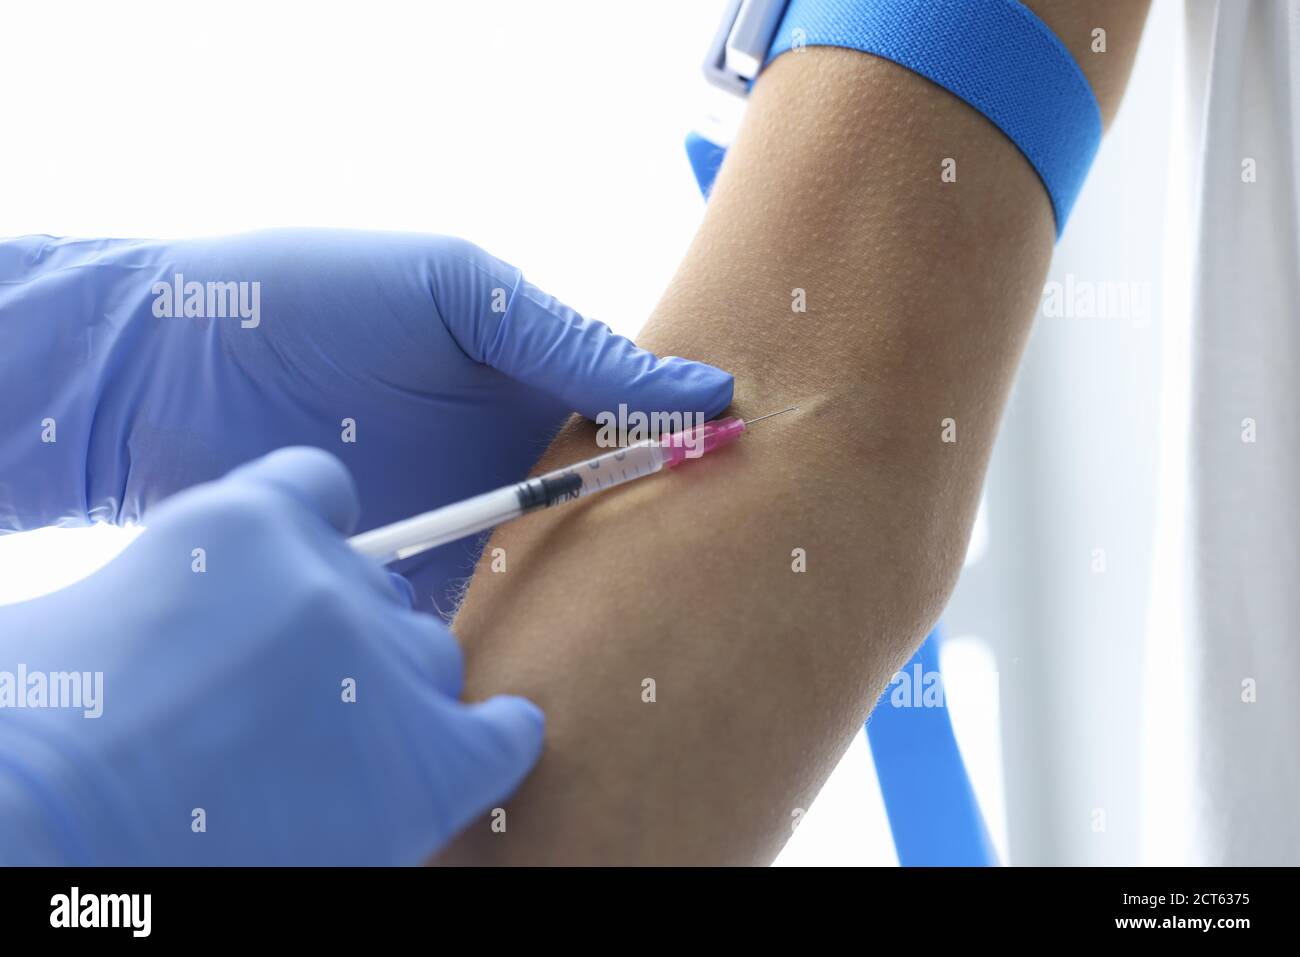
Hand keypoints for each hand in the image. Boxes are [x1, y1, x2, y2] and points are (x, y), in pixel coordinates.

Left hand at [0, 229, 732, 607]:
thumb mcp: (458, 289)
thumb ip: (565, 340)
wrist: (168, 369)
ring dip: (592, 591)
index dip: (683, 446)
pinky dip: (515, 630)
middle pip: (599, 506)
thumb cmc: (317, 297)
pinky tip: (560, 645)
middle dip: (652, 533)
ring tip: (654, 614)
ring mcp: (454, 519)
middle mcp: (498, 453)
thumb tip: (697, 385)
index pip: (627, 422)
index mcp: (522, 378)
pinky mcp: (402, 578)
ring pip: (548, 570)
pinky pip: (476, 612)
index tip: (742, 467)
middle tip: (716, 562)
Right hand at [0, 448, 541, 864]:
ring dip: (396, 694)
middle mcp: (330, 580)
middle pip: (377, 591)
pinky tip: (486, 746)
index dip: (312, 530)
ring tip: (338, 753)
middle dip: (344, 634)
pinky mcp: (427, 760)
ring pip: (429, 658)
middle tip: (292, 699)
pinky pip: (503, 735)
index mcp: (242, 524)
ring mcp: (385, 667)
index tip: (302, 572)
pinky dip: (498, 739)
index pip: (317, 488)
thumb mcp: (79, 616)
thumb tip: (182, 607)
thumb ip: (165, 585)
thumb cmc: (37, 739)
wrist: (53, 839)